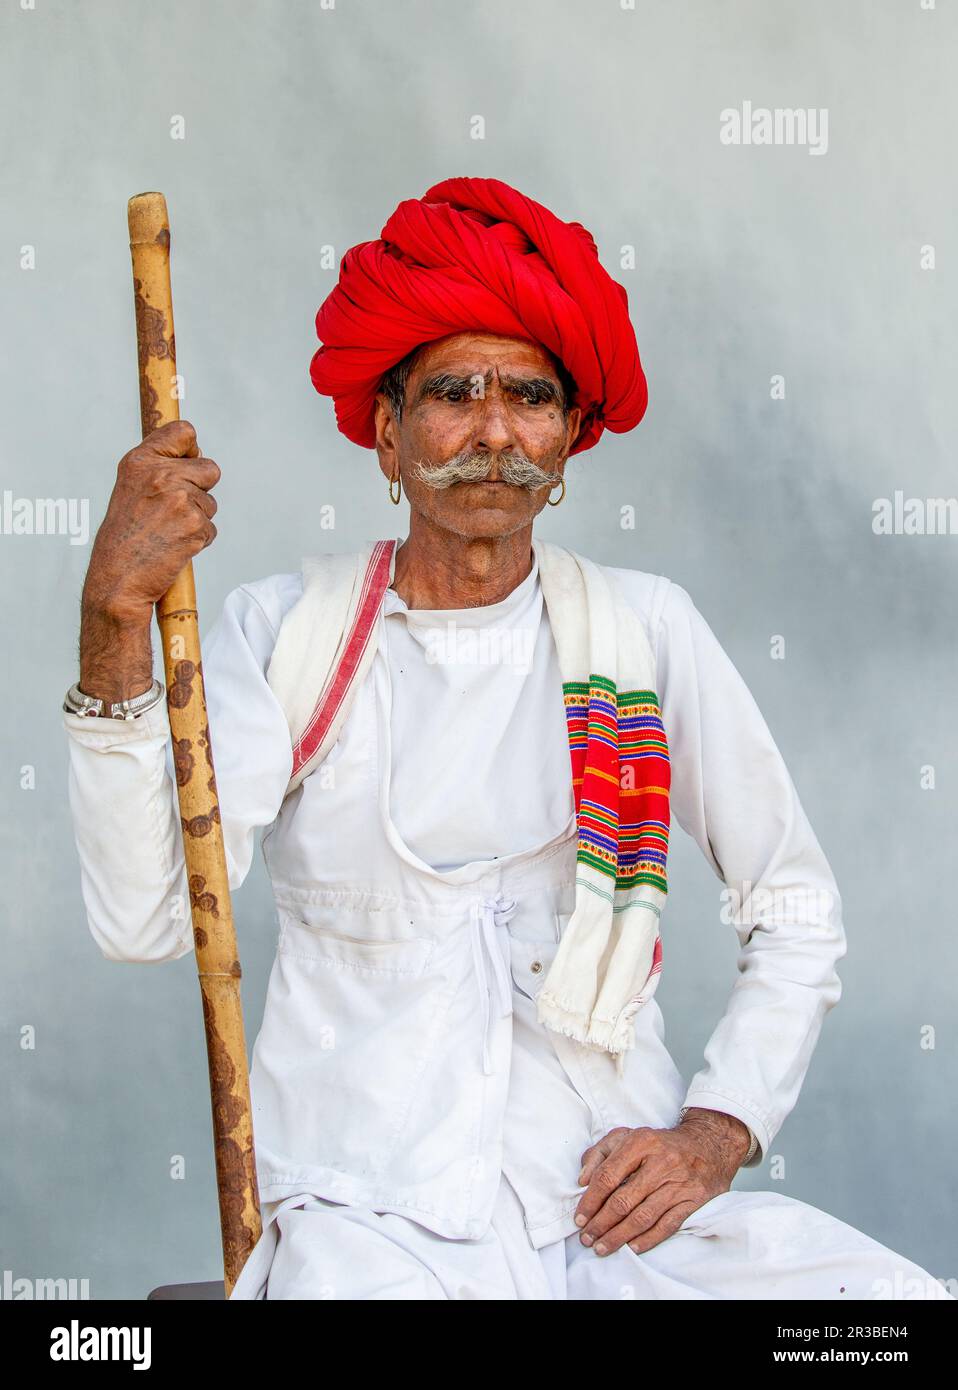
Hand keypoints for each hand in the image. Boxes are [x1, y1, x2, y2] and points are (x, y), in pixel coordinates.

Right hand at [77, 420, 219, 704]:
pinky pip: (211, 528)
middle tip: (173, 511)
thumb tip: (197, 453)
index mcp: (139, 461)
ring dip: (197, 520)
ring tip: (167, 532)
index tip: (183, 464)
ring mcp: (180, 500)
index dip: (191, 450)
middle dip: (201, 490)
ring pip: (211, 503)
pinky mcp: (195, 526)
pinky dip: (199, 540)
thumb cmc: (124, 537)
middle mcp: (160, 475)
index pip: (184, 432)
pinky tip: (174, 547)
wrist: (118, 579)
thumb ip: (158, 467)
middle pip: (210, 469)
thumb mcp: (130, 489)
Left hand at [573, 1108, 750, 1256]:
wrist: (709, 1145)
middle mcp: (661, 1162)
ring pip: (643, 1217)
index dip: (590, 1200)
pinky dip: (648, 1239)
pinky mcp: (693, 1200)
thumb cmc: (659, 1144)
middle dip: (601, 1223)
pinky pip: (667, 1225)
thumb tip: (582, 1180)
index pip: (608, 1176)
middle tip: (587, 1238)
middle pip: (623, 1200)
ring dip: (619, 1236)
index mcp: (641, 1142)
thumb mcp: (628, 1136)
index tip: (579, 1218)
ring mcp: (679, 1183)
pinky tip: (632, 1247)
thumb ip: (600, 1153)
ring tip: (602, 1247)